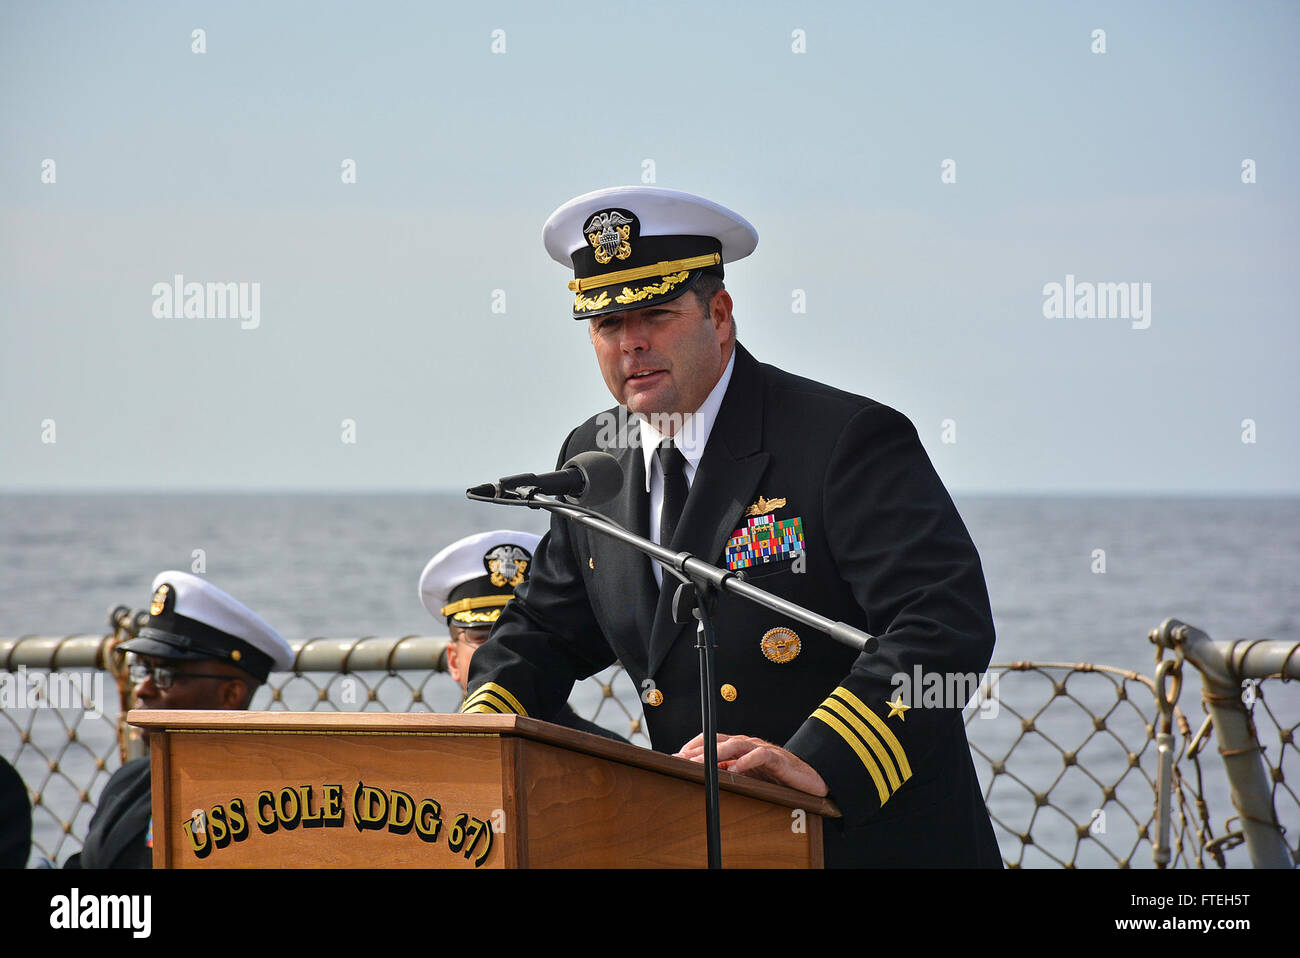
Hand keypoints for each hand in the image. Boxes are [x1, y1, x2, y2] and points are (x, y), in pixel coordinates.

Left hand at [674, 733, 827, 795]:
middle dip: (699, 750)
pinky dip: (747, 761)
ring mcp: (762, 749)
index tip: (677, 756)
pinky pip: (760, 755)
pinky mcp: (777, 759)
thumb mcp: (747, 776)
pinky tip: (736, 769)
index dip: (694, 745)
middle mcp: (748, 744)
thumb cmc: (777, 776)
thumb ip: (728, 772)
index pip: (712, 739)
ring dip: (717, 753)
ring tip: (702, 762)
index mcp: (739, 747)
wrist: (809, 778)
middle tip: (682, 759)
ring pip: (736, 745)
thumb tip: (703, 775)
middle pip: (720, 741)